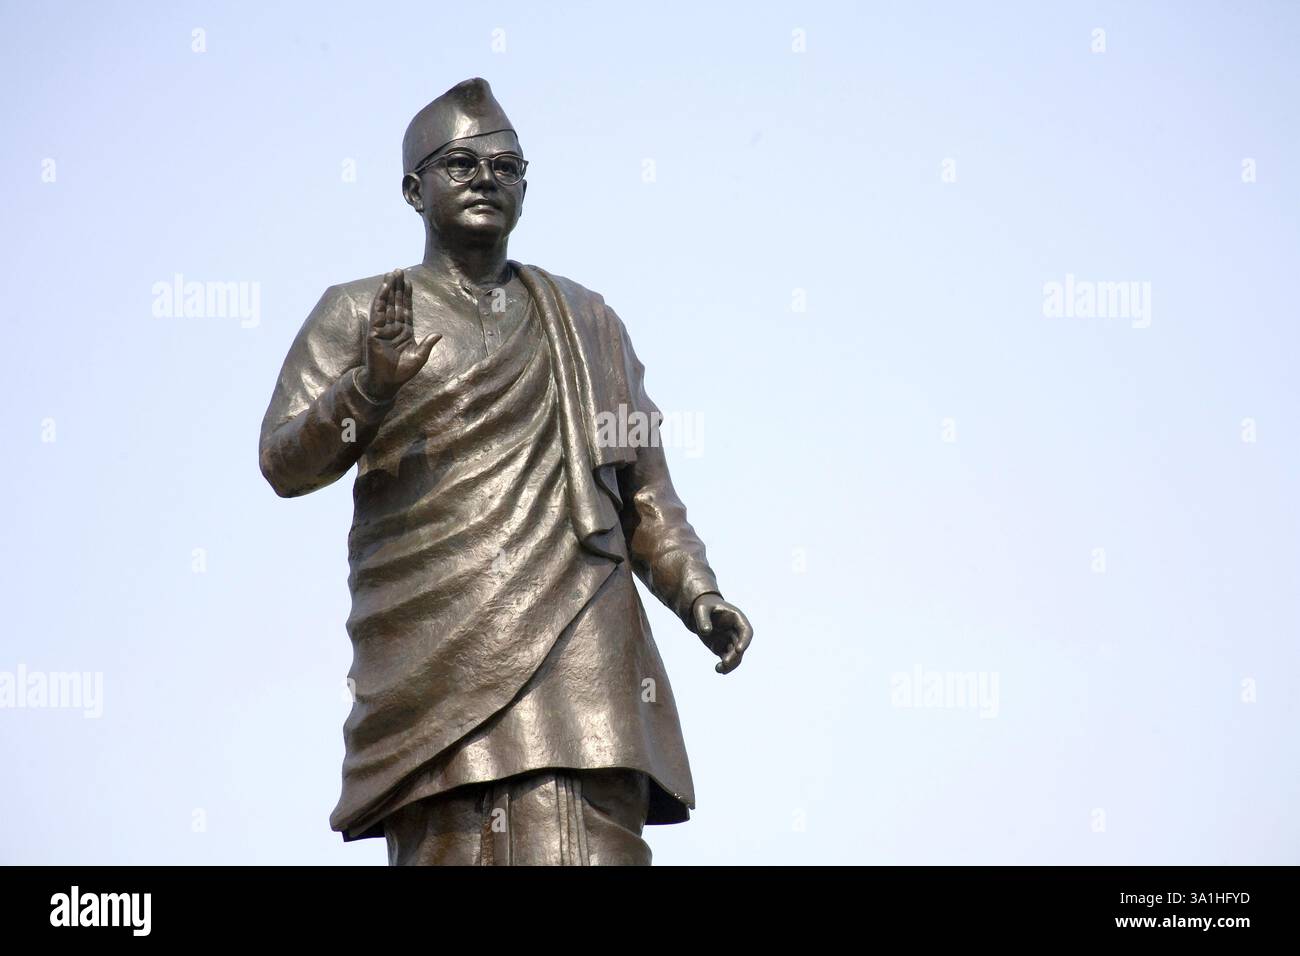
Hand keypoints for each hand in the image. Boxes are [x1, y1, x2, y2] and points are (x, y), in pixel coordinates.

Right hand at [359, 268, 440, 400]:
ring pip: (386, 304)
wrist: (388, 383)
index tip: (408, 282)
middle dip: (398, 287)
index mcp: (404, 332)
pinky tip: (384, 287)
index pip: (406, 309)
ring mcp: (383, 328)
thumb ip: (428, 344)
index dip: (407, 296)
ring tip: (391, 274)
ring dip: (389, 288)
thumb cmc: (402, 372)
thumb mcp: (420, 357)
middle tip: (399, 270)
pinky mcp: (374, 331)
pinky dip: (381, 299)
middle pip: (396, 303)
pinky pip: (378, 312)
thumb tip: (438, 334)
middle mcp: (393, 327)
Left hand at [691, 593, 752, 674]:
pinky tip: (718, 669)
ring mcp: (730, 640)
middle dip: (734, 656)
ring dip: (730, 664)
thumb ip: (703, 619)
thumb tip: (706, 631)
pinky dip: (724, 665)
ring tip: (719, 669)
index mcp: (737, 619)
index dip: (744, 641)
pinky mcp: (723, 648)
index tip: (739, 650)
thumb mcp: (701, 609)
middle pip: (740, 646)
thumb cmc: (704, 606)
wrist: (701, 612)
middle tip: (725, 663)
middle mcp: (737, 631)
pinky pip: (727, 658)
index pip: (746, 631)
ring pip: (735, 655)